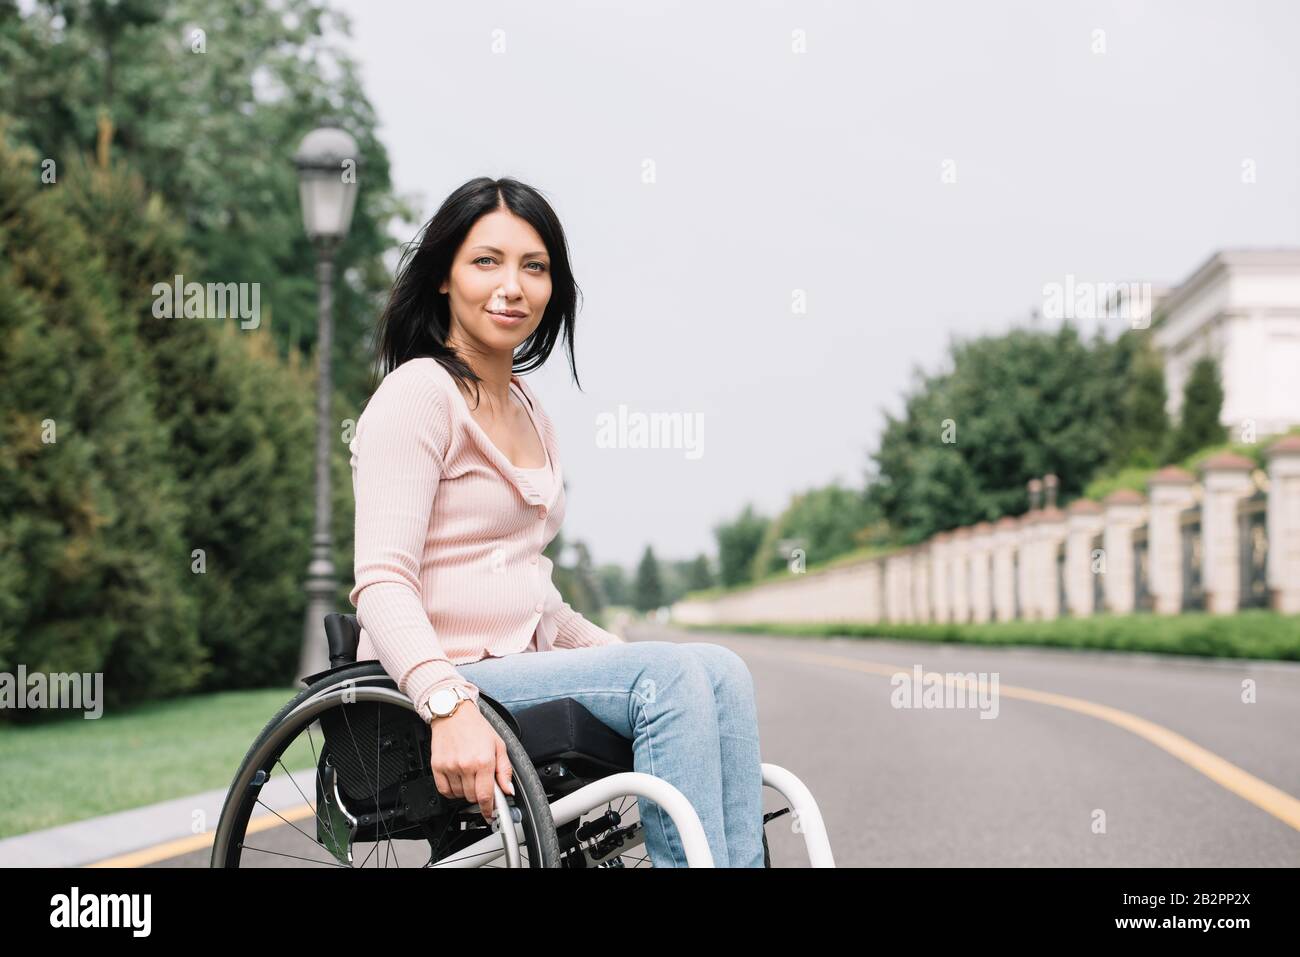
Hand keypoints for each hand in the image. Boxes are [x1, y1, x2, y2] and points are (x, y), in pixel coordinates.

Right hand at [427, 702, 514, 823]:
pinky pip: (444, 791)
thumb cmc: (477, 727)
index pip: (486, 796)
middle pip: (472, 798)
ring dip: (465, 791)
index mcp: (484, 760)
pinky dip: (451, 790)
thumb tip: (508, 790)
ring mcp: (450, 767)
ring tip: (468, 773)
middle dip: (478, 794)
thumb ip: (504, 770)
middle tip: (480, 781)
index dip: (489, 810)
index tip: (490, 815)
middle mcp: (466, 765)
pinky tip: (457, 778)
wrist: (454, 714)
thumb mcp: (498, 745)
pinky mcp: (437, 766)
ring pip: (459, 795)